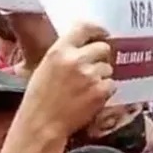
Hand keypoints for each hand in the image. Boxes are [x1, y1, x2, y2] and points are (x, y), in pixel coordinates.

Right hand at [15, 22, 114, 138]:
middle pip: (103, 48)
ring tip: (86, 88)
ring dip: (102, 76)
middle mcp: (76, 60)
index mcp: (59, 51)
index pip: (84, 28)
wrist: (43, 123)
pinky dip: (105, 91)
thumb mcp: (45, 67)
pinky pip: (112, 85)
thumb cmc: (40, 97)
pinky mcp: (100, 91)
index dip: (97, 30)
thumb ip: (65, 54)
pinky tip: (90, 97)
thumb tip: (85, 45)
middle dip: (101, 56)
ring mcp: (90, 76)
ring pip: (108, 68)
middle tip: (94, 67)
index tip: (104, 33)